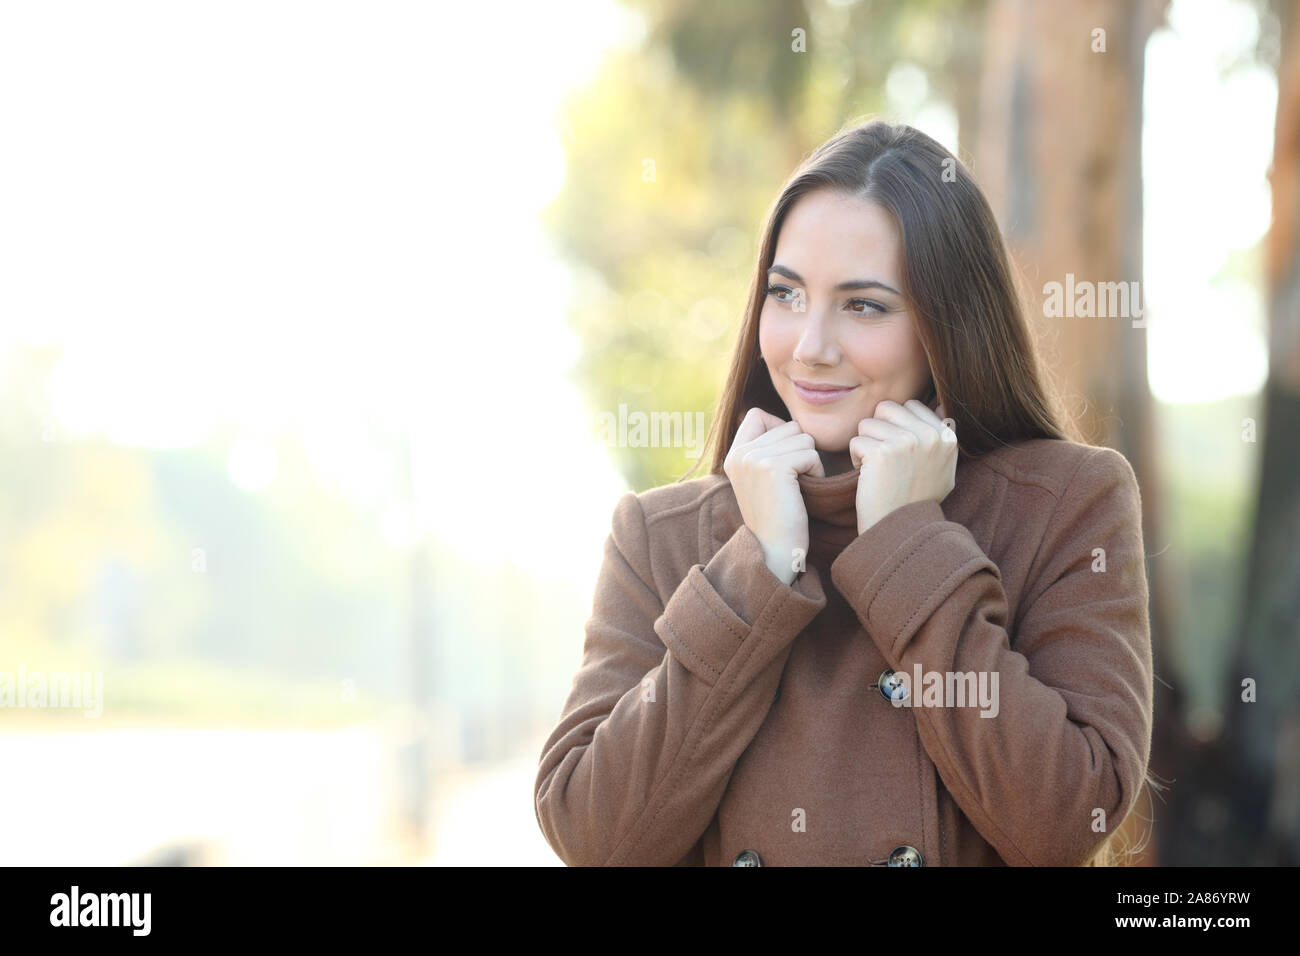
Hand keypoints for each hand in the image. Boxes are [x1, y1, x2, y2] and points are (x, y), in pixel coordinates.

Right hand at [723, 407, 824, 584]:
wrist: (775, 551)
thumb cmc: (778, 516)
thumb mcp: (761, 477)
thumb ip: (765, 448)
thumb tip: (787, 423)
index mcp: (733, 454)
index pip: (758, 414)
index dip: (779, 429)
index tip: (784, 460)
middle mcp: (740, 453)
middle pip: (788, 426)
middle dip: (800, 450)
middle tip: (793, 481)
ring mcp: (754, 458)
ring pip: (803, 437)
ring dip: (810, 461)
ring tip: (798, 487)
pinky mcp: (773, 467)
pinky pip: (811, 453)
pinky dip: (816, 471)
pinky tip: (804, 492)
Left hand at [849, 399, 956, 534]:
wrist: (899, 530)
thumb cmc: (915, 500)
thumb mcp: (942, 469)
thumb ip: (941, 440)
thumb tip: (942, 412)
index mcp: (946, 436)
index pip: (910, 405)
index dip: (896, 426)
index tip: (900, 454)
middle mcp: (930, 436)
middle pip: (886, 408)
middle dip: (878, 431)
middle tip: (885, 460)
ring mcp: (907, 442)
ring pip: (867, 423)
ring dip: (866, 446)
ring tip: (878, 470)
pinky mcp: (882, 453)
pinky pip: (855, 441)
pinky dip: (856, 460)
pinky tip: (869, 478)